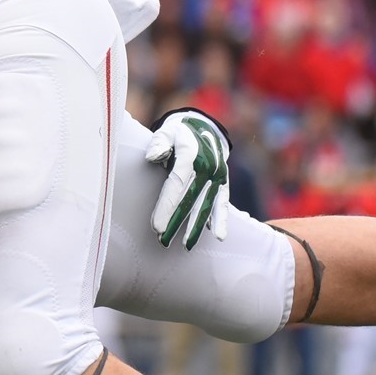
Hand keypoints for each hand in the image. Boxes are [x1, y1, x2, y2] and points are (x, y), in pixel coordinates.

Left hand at [145, 108, 231, 249]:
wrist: (203, 128)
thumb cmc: (177, 134)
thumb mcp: (166, 132)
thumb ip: (159, 143)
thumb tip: (152, 156)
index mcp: (190, 156)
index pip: (176, 185)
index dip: (167, 206)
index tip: (156, 226)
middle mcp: (207, 167)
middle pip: (189, 200)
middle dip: (176, 222)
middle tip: (163, 241)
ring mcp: (217, 176)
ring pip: (206, 205)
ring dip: (196, 227)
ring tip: (186, 246)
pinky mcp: (223, 183)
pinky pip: (223, 203)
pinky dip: (221, 219)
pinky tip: (218, 236)